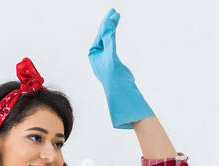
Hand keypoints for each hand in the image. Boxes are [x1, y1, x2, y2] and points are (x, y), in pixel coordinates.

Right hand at [87, 8, 153, 129]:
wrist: (123, 100)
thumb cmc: (121, 90)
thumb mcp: (117, 71)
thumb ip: (115, 68)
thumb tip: (115, 67)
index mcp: (96, 60)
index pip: (100, 40)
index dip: (106, 28)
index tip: (113, 19)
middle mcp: (96, 59)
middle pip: (102, 36)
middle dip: (107, 23)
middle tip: (114, 13)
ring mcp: (102, 60)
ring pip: (105, 36)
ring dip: (110, 23)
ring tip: (115, 14)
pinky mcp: (110, 60)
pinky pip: (110, 41)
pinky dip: (111, 29)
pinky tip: (114, 20)